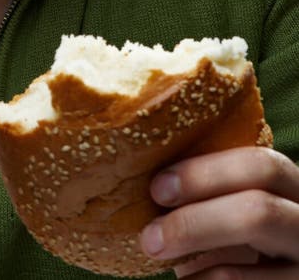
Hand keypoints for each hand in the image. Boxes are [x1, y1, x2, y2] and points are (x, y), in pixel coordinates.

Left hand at [139, 147, 298, 277]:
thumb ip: (211, 190)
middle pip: (260, 211)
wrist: (261, 274)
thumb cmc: (239, 234)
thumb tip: (153, 182)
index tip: (158, 187)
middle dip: (196, 221)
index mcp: (292, 187)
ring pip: (244, 271)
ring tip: (157, 259)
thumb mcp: (235, 203)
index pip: (263, 166)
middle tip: (150, 236)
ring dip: (192, 266)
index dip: (206, 173)